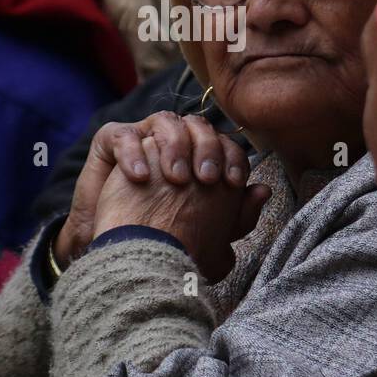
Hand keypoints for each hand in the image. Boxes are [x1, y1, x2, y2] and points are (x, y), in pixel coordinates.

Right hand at [53, 111, 251, 268]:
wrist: (121, 255)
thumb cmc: (166, 247)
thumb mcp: (208, 239)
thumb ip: (237, 216)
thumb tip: (264, 191)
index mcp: (200, 161)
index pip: (225, 145)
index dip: (233, 160)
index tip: (234, 183)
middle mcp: (175, 145)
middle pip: (199, 127)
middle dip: (208, 149)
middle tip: (205, 178)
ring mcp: (144, 139)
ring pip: (165, 121)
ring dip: (175, 146)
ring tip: (176, 177)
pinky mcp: (112, 142)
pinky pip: (124, 135)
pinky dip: (133, 153)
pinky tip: (141, 178)